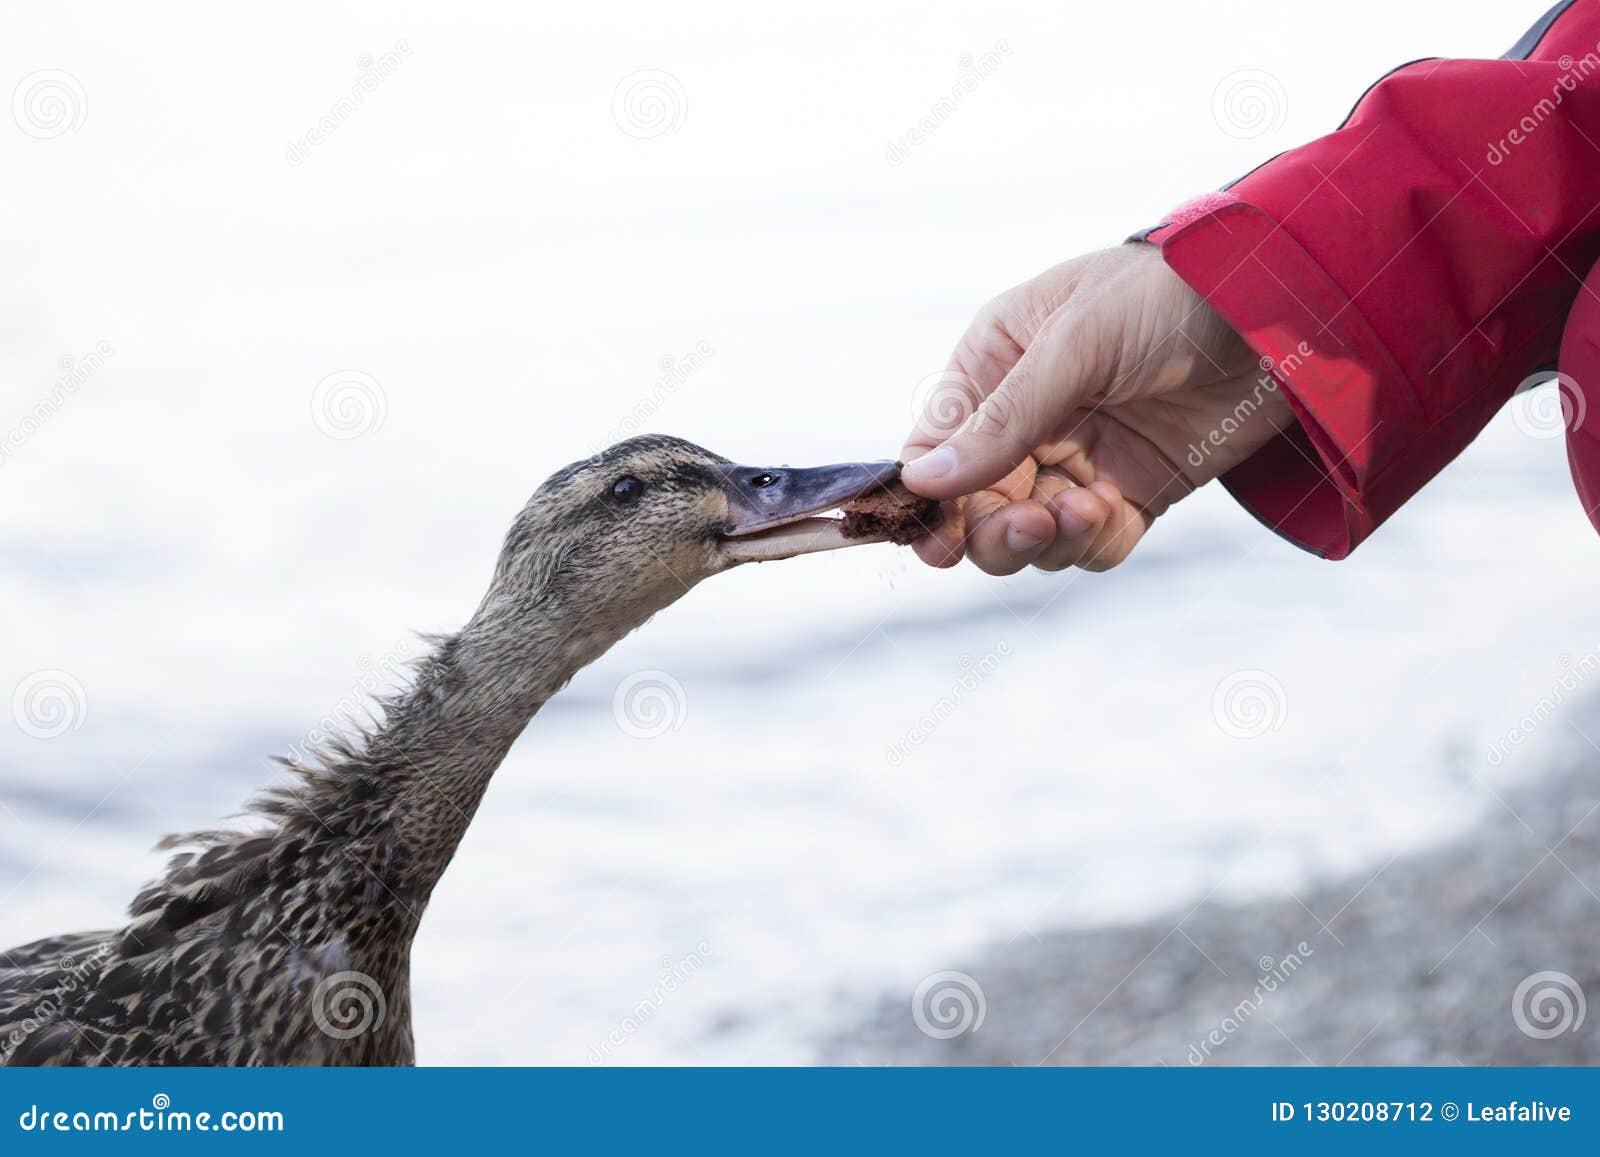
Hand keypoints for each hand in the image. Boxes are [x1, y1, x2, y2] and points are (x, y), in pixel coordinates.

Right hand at [901, 244, 1292, 573]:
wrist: (1285, 312)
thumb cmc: (1168, 297)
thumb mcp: (1075, 346)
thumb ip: (1001, 420)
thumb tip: (921, 482)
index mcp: (994, 367)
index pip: (934, 447)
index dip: (925, 498)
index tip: (934, 537)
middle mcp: (1027, 419)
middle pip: (975, 506)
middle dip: (991, 530)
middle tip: (1029, 526)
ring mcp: (1079, 458)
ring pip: (1028, 536)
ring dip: (1045, 539)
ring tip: (1085, 510)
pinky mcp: (1131, 492)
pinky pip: (1089, 544)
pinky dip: (1091, 543)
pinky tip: (1109, 511)